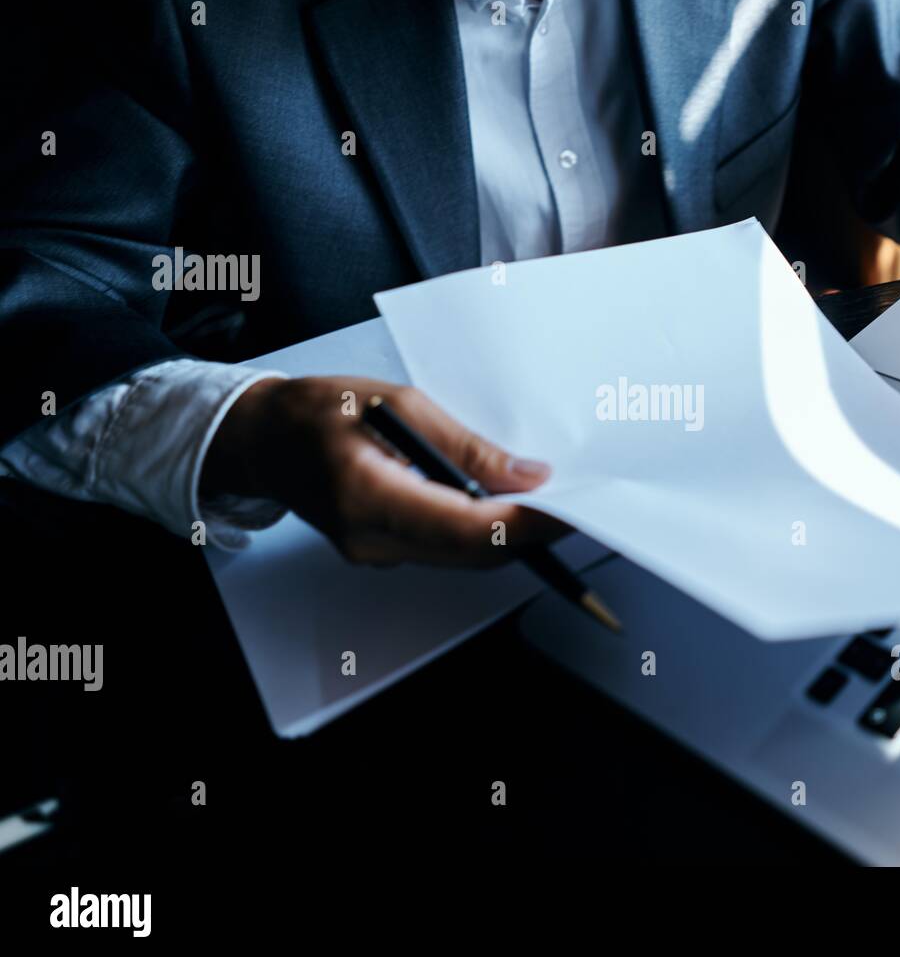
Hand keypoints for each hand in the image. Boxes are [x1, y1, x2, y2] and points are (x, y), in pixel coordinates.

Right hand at [201, 376, 564, 565]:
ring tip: (542, 499)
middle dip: (529, 533)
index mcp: (368, 495)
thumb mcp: (398, 403)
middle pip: (473, 553)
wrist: (264, 439)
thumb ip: (465, 444)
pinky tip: (496, 502)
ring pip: (464, 558)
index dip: (525, 525)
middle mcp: (372, 539)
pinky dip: (479, 531)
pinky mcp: (382, 553)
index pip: (466, 527)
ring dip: (507, 533)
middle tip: (574, 502)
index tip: (569, 509)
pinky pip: (444, 551)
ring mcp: (375, 554)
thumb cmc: (321, 410)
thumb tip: (526, 476)